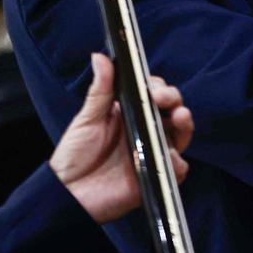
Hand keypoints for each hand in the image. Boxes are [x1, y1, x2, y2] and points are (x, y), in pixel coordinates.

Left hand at [50, 53, 193, 223]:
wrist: (67, 195)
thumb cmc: (74, 155)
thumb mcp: (87, 119)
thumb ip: (100, 90)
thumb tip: (100, 57)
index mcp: (132, 113)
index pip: (154, 93)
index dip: (158, 87)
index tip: (152, 89)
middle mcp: (146, 130)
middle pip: (173, 110)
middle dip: (174, 100)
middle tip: (162, 100)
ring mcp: (153, 152)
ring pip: (181, 135)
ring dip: (184, 125)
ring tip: (179, 118)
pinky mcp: (156, 176)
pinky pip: (177, 168)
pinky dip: (175, 161)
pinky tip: (163, 156)